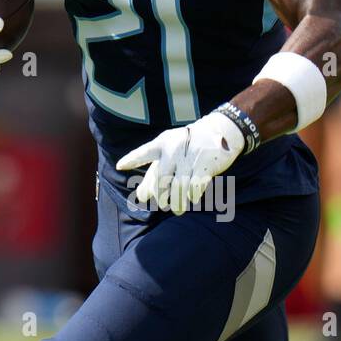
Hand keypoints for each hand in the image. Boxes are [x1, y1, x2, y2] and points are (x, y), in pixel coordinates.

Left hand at [116, 111, 244, 214]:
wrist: (220, 130)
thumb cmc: (187, 146)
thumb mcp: (169, 153)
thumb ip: (153, 174)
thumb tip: (140, 197)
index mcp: (162, 144)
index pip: (144, 152)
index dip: (132, 159)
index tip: (120, 165)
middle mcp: (174, 149)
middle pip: (161, 181)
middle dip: (160, 197)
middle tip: (162, 205)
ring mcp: (190, 157)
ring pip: (178, 188)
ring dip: (177, 203)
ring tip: (178, 209)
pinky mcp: (206, 164)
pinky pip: (195, 187)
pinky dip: (193, 196)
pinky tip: (192, 198)